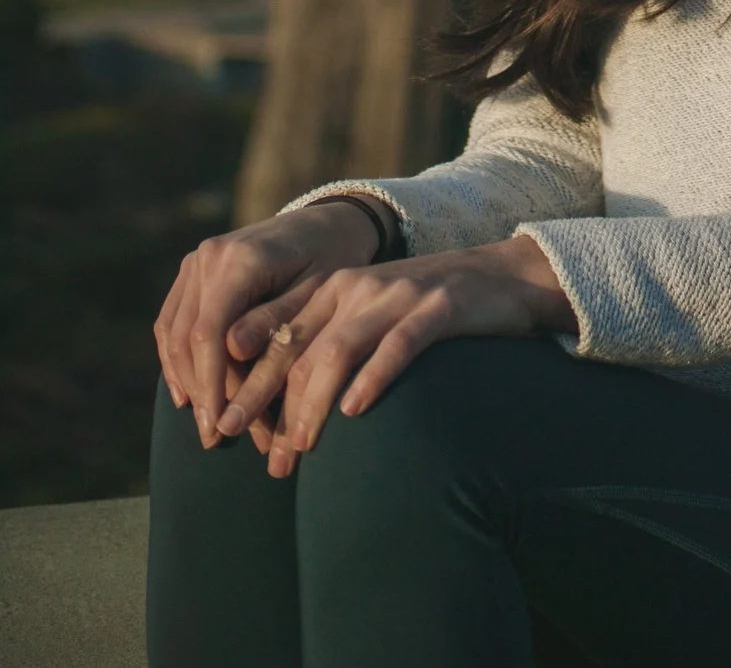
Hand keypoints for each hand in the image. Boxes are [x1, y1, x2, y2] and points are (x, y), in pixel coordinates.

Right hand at [154, 201, 386, 449]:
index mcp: (242, 257)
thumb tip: (230, 351)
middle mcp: (210, 255)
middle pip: (188, 337)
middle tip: (217, 440)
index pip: (209, 332)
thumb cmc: (334, 259)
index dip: (211, 385)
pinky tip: (189, 395)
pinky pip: (173, 321)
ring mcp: (196, 261)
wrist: (328, 222)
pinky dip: (177, 359)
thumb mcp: (320, 290)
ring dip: (187, 382)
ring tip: (206, 425)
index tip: (220, 428)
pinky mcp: (192, 271)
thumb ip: (277, 319)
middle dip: (201, 392)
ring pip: (174, 333)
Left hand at [217, 234, 575, 476]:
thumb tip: (274, 407)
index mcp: (333, 286)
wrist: (502, 277)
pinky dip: (372, 378)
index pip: (275, 334)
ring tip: (301, 448)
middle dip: (270, 405)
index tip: (224, 428)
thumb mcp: (369, 317)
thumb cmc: (428, 311)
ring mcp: (398, 294)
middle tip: (260, 458)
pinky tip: (356, 410)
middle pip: (299, 347)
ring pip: (339, 349)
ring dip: (313, 404)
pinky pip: (398, 344)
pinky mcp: (438, 306)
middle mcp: (357, 285)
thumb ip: (326, 343)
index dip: (247, 382)